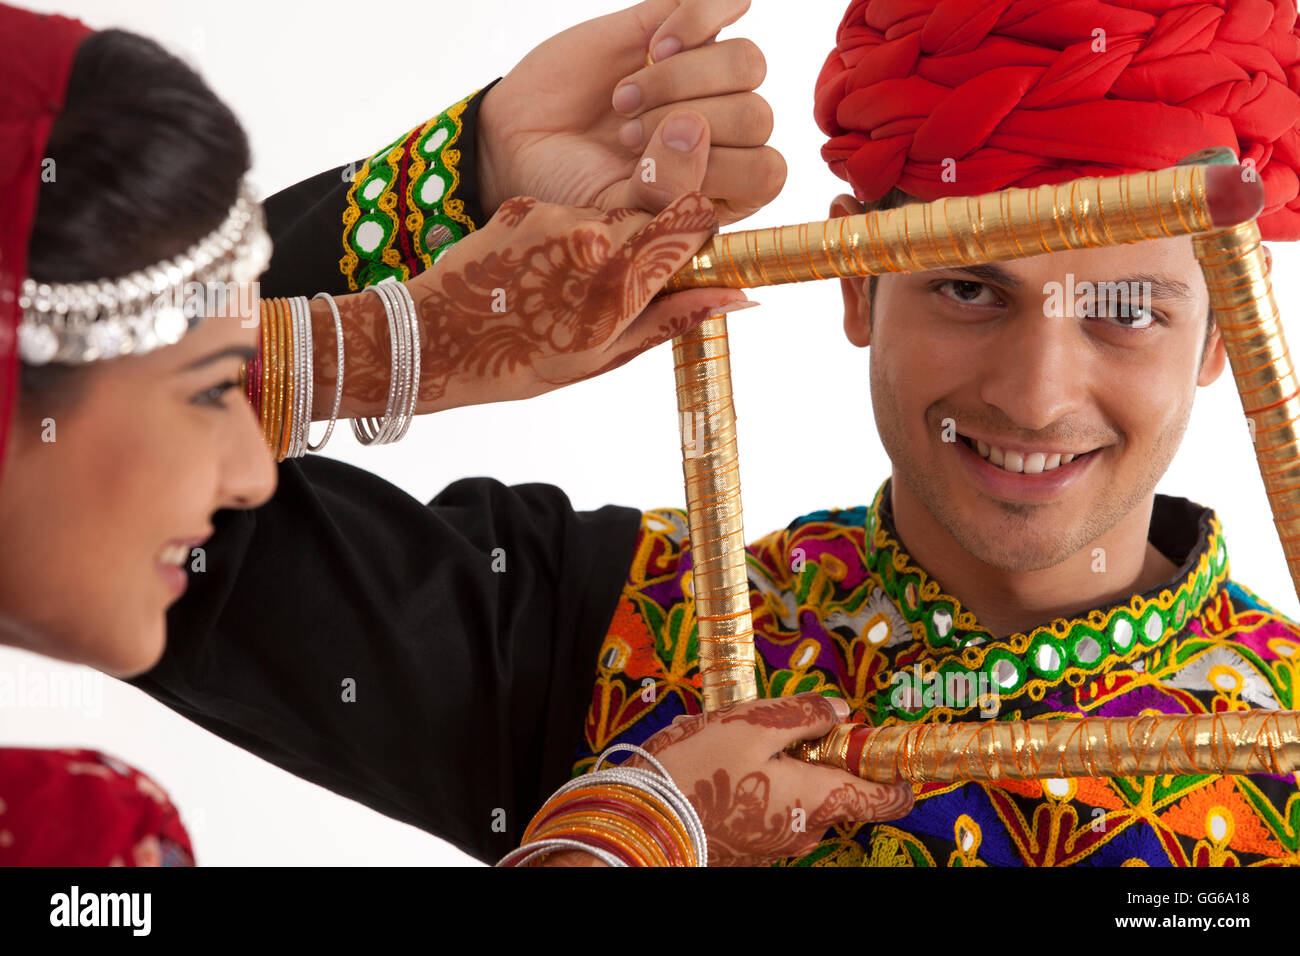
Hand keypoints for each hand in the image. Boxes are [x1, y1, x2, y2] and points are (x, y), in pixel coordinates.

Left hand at [364, 192, 749, 412]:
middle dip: (651, 245)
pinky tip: (540, 276)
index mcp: (618, 279)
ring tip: (566, 291)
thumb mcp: (604, 357)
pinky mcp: (527, 204)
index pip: (694, 218)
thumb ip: (672, 318)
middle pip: (654, 215)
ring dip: (607, 247)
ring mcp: (556, 215)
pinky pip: (572, 216)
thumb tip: (740, 296)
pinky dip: (569, 242)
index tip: (694, 256)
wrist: (431, 340)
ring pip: (612, 217)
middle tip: (620, 290)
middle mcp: (592, 235)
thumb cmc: (518, 363)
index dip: (700, 233)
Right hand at [476, 0, 784, 224]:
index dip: (717, 167)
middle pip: (759, 115)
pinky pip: (729, 2)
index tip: (652, 168)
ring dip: (681, 81)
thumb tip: (692, 130)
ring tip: (626, 100)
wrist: (521, 143)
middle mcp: (727, 134)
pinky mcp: (683, 27)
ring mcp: (708, 78)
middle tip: (625, 137)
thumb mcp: (617, 215)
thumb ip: (665, 193)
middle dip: (685, 126)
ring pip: (749, 63)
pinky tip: (653, 46)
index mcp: (726, 190)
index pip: (768, 172)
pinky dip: (696, 21)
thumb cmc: (573, 187)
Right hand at [630, 693, 913, 865]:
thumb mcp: (749, 723)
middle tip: (778, 722)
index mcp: (817, 799)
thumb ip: (802, 714)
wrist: (639, 824)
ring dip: (779, 764)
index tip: (888, 746)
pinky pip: (769, 808)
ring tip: (732, 738)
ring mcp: (776, 843)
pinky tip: (717, 763)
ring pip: (798, 796)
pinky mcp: (749, 847)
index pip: (885, 797)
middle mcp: (804, 829)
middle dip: (816, 752)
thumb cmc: (694, 772)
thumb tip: (839, 711)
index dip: (895, 769)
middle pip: (836, 788)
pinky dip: (756, 782)